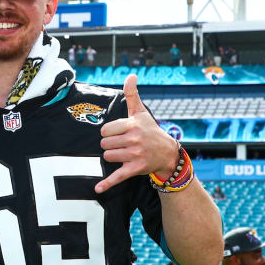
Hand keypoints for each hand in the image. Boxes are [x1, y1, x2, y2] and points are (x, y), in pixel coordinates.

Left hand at [95, 74, 180, 193]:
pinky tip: (97, 189)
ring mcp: (135, 155)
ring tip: (125, 153)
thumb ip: (132, 94)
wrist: (167, 153)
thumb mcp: (141, 112)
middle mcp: (134, 140)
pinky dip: (107, 184)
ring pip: (108, 156)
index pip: (105, 129)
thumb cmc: (150, 130)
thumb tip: (131, 75)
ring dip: (112, 156)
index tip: (119, 133)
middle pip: (105, 143)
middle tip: (123, 144)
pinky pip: (117, 177)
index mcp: (133, 125)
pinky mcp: (134, 169)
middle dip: (111, 144)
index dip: (109, 132)